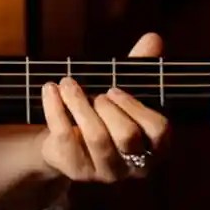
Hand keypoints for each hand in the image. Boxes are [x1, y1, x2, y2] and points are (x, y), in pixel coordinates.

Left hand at [38, 32, 170, 182]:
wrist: (65, 145)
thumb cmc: (103, 116)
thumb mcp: (121, 95)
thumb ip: (139, 69)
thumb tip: (153, 37)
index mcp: (155, 149)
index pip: (159, 130)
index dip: (137, 106)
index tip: (114, 89)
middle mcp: (133, 166)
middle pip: (127, 135)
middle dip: (108, 107)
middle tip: (94, 92)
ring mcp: (104, 172)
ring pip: (96, 137)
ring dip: (79, 103)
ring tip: (67, 83)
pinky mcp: (75, 170)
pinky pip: (65, 137)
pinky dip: (56, 109)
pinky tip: (50, 90)